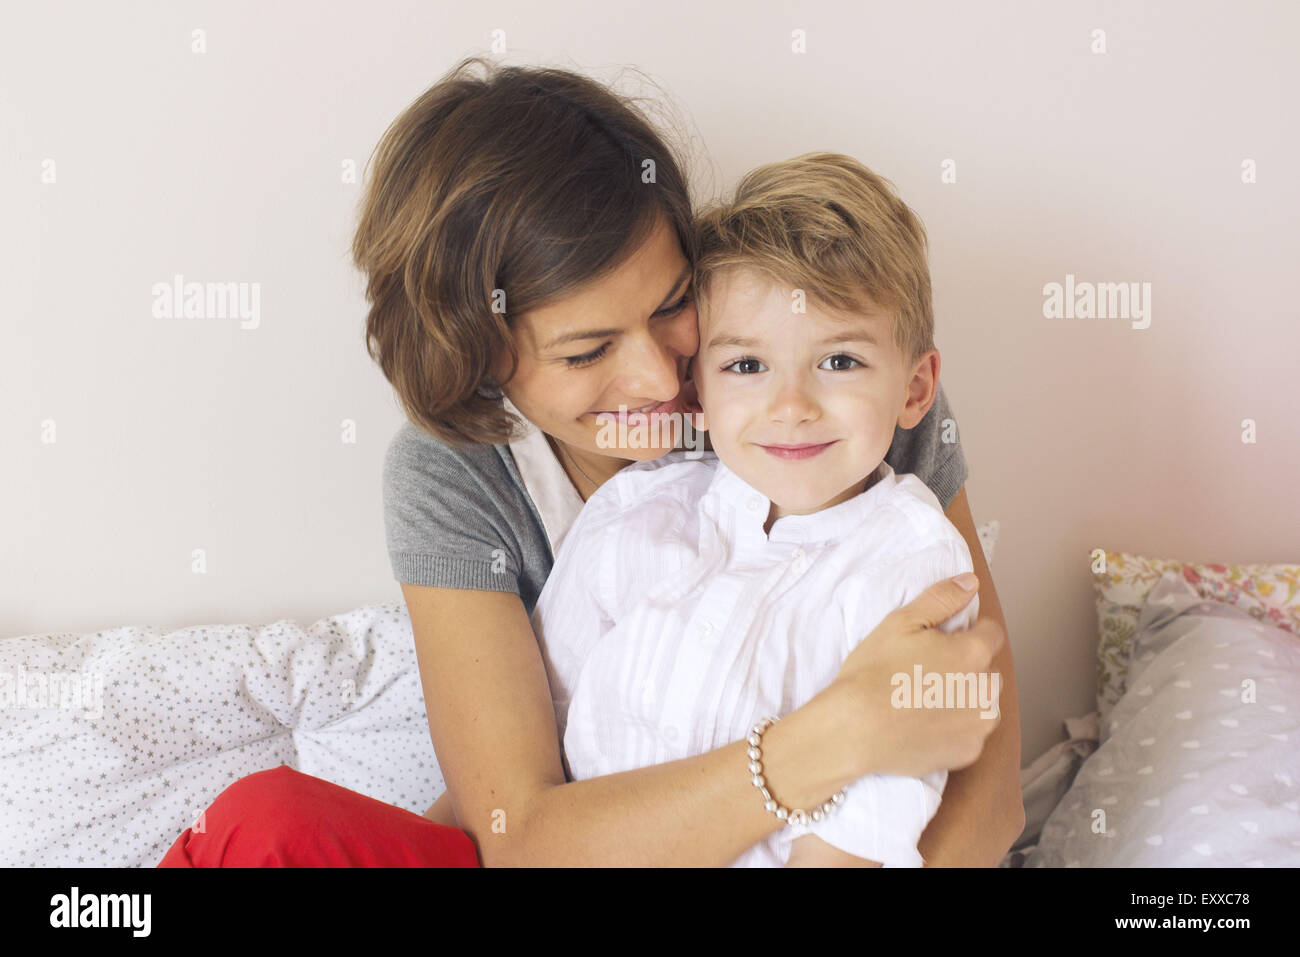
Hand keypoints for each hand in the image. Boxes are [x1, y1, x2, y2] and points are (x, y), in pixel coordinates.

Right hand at [831, 575, 1005, 779]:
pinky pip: (971, 734)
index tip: (941, 641)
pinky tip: (927, 723)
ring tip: (927, 699)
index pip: (991, 633)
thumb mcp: (901, 622)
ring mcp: (979, 725)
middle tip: (927, 671)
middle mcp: (985, 690)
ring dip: (965, 698)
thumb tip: (971, 582)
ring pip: (983, 703)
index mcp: (974, 653)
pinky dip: (956, 728)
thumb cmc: (874, 673)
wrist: (855, 729)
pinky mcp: (968, 753)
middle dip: (967, 667)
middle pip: (988, 670)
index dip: (967, 632)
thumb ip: (942, 598)